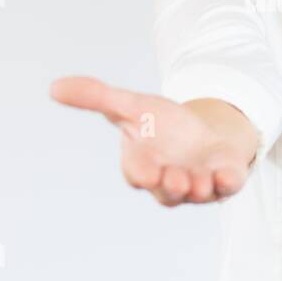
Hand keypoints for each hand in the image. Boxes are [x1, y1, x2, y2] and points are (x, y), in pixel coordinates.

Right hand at [50, 76, 258, 206]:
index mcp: (144, 166)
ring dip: (198, 188)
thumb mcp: (131, 106)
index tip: (145, 171)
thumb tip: (53, 87)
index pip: (138, 173)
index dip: (141, 172)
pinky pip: (227, 186)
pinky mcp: (224, 179)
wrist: (203, 131)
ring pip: (197, 193)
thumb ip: (95, 97)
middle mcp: (169, 182)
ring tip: (197, 181)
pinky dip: (228, 183)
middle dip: (170, 186)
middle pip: (167, 192)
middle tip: (174, 179)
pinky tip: (228, 176)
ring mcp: (199, 184)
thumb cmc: (161, 125)